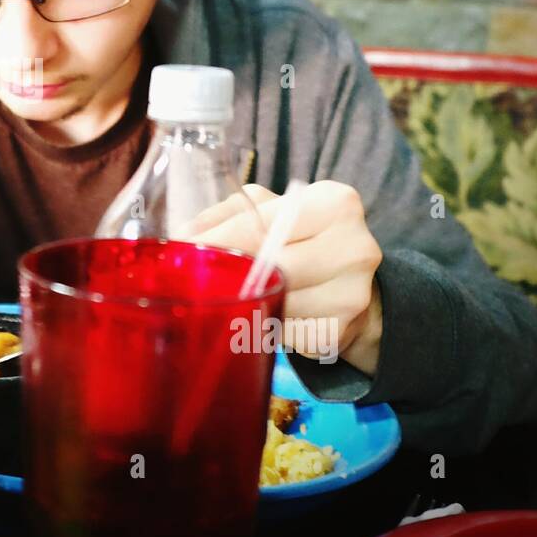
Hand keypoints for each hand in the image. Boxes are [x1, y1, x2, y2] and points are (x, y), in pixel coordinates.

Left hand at [177, 181, 384, 374]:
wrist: (353, 284)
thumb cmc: (301, 239)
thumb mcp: (271, 211)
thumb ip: (229, 214)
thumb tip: (182, 237)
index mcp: (334, 202)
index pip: (261, 223)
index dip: (218, 239)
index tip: (183, 251)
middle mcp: (354, 245)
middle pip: (272, 266)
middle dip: (231, 274)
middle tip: (196, 280)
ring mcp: (353, 293)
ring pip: (278, 303)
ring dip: (248, 304)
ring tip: (234, 298)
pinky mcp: (342, 331)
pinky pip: (285, 333)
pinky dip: (267, 326)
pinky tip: (266, 316)